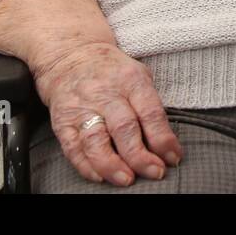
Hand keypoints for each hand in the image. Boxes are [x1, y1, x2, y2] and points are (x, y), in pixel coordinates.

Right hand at [32, 41, 181, 186]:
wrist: (71, 55)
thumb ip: (150, 105)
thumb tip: (166, 143)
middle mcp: (105, 93)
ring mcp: (82, 107)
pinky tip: (100, 176)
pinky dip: (86, 165)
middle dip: (141, 156)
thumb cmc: (112, 71)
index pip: (150, 112)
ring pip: (96, 141)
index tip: (173, 157)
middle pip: (124, 129)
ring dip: (112, 165)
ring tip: (126, 179)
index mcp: (131, 81)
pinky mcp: (62, 121)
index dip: (163, 138)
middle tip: (155, 172)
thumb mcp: (138, 75)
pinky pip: (72, 147)